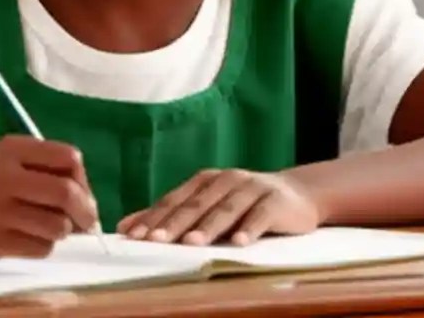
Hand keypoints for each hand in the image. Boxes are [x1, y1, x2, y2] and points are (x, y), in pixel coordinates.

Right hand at [0, 135, 98, 259]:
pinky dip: (45, 245)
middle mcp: (3, 175)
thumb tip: (92, 210)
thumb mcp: (23, 166)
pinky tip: (27, 238)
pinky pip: (43, 247)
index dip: (83, 178)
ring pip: (58, 225)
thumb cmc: (3, 188)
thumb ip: (59, 177)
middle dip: (85, 210)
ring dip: (62, 230)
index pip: (69, 157)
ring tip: (46, 226)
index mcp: (12, 148)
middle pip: (65, 192)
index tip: (80, 191)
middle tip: (87, 221)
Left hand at [117, 169, 322, 246]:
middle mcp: (225, 180)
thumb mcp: (207, 204)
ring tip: (192, 243)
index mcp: (204, 181)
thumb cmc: (244, 203)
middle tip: (155, 241)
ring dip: (209, 226)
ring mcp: (251, 188)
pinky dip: (250, 228)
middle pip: (196, 204)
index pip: (174, 201)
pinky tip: (240, 242)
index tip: (133, 237)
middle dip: (174, 223)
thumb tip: (126, 226)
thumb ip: (170, 215)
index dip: (153, 218)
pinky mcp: (275, 201)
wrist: (297, 194)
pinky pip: (261, 215)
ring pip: (226, 208)